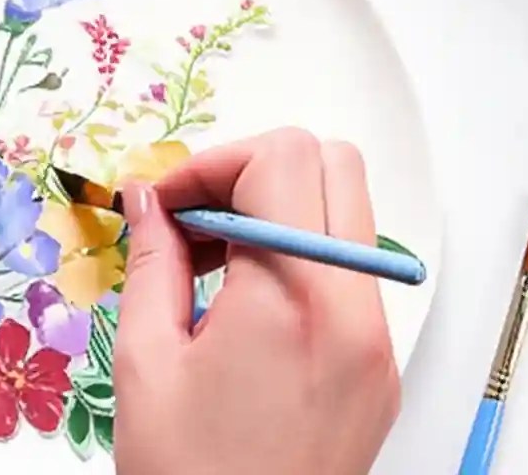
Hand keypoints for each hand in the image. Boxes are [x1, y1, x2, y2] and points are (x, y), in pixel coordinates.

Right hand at [113, 128, 399, 474]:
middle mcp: (356, 309)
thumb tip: (149, 197)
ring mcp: (378, 341)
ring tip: (209, 273)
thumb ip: (152, 260)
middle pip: (333, 166)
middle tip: (195, 223)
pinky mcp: (381, 369)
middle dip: (255, 174)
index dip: (213, 164)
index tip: (168, 205)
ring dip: (278, 216)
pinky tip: (243, 312)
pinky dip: (299, 265)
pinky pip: (350, 276)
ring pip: (347, 217)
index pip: (282, 158)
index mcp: (296, 298)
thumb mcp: (146, 359)